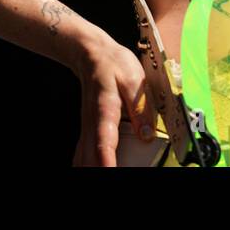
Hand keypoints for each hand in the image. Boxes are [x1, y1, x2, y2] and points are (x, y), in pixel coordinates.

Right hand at [70, 31, 158, 166]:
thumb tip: (148, 136)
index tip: (110, 172)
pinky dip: (85, 164)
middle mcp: (91, 123)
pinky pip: (82, 153)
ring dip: (90, 168)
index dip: (106, 161)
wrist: (92, 54)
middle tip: (114, 175)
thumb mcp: (134, 79)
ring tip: (108, 172)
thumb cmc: (114, 65)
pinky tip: (92, 168)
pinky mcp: (87, 130)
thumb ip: (141, 107)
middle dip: (99, 169)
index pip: (104, 141)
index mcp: (105, 109)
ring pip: (82, 157)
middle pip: (89, 157)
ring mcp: (87, 128)